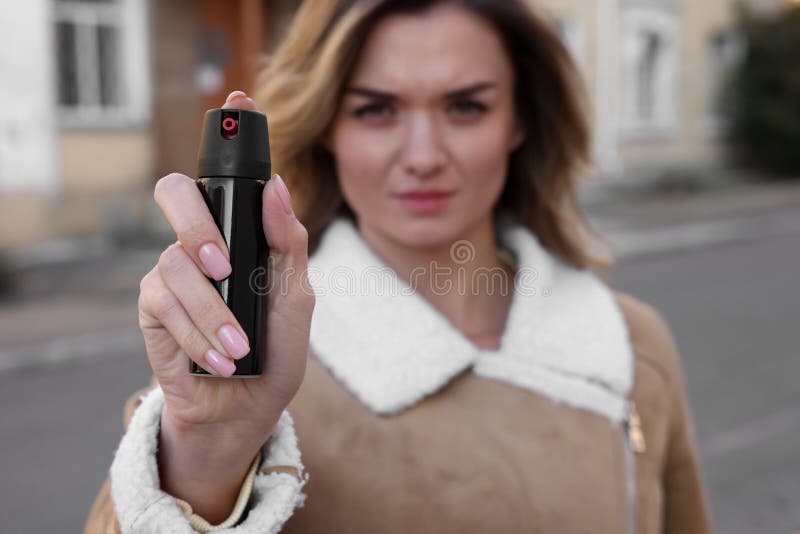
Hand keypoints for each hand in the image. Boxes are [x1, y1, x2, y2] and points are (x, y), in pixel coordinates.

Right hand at [138, 90, 313, 447]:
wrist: (247, 405)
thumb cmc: (275, 348)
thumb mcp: (296, 296)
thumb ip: (287, 242)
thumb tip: (276, 187)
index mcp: (240, 233)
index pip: (229, 177)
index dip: (230, 133)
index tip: (240, 97)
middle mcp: (202, 242)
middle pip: (176, 193)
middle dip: (197, 224)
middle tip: (224, 265)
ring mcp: (174, 271)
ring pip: (175, 263)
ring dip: (211, 313)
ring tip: (238, 350)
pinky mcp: (152, 307)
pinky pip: (162, 301)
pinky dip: (194, 331)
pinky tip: (216, 357)